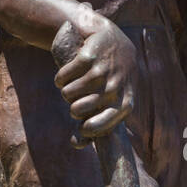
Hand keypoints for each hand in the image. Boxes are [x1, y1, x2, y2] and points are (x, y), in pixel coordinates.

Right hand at [52, 11, 136, 141]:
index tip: (83, 125)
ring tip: (76, 85)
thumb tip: (76, 144)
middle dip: (73, 106)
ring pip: (67, 94)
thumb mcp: (113, 103)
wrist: (116, 42)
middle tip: (81, 97)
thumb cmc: (112, 81)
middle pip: (76, 110)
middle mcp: (114, 88)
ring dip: (66, 90)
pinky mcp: (88, 57)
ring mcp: (101, 72)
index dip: (85, 129)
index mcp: (125, 104)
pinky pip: (62, 78)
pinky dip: (60, 78)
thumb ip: (97, 125)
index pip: (97, 128)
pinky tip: (68, 74)